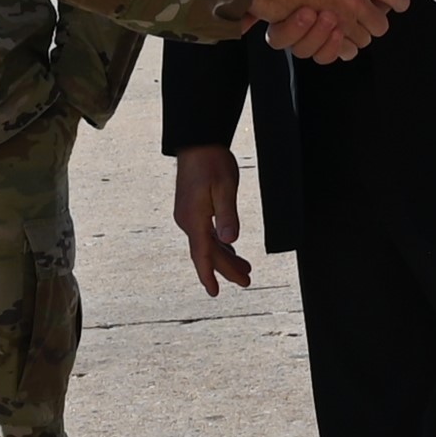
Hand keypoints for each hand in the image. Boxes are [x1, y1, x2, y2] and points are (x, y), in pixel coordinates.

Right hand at [174, 145, 250, 293]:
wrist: (198, 144)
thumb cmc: (212, 163)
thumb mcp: (225, 188)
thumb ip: (228, 215)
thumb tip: (229, 241)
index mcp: (194, 218)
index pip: (202, 253)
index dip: (209, 274)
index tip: (215, 292)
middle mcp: (187, 221)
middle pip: (208, 252)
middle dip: (227, 269)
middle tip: (247, 281)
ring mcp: (188, 216)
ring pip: (208, 244)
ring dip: (225, 258)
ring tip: (245, 271)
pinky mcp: (192, 210)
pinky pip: (206, 234)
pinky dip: (219, 245)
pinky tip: (230, 250)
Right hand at [252, 0, 411, 61]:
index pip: (271, 14)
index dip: (283, 22)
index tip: (305, 9)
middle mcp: (311, 7)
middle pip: (294, 42)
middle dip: (309, 33)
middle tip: (325, 14)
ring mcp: (332, 22)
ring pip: (316, 50)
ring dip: (327, 39)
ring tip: (336, 19)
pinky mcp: (353, 30)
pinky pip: (342, 52)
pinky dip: (345, 47)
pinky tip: (348, 32)